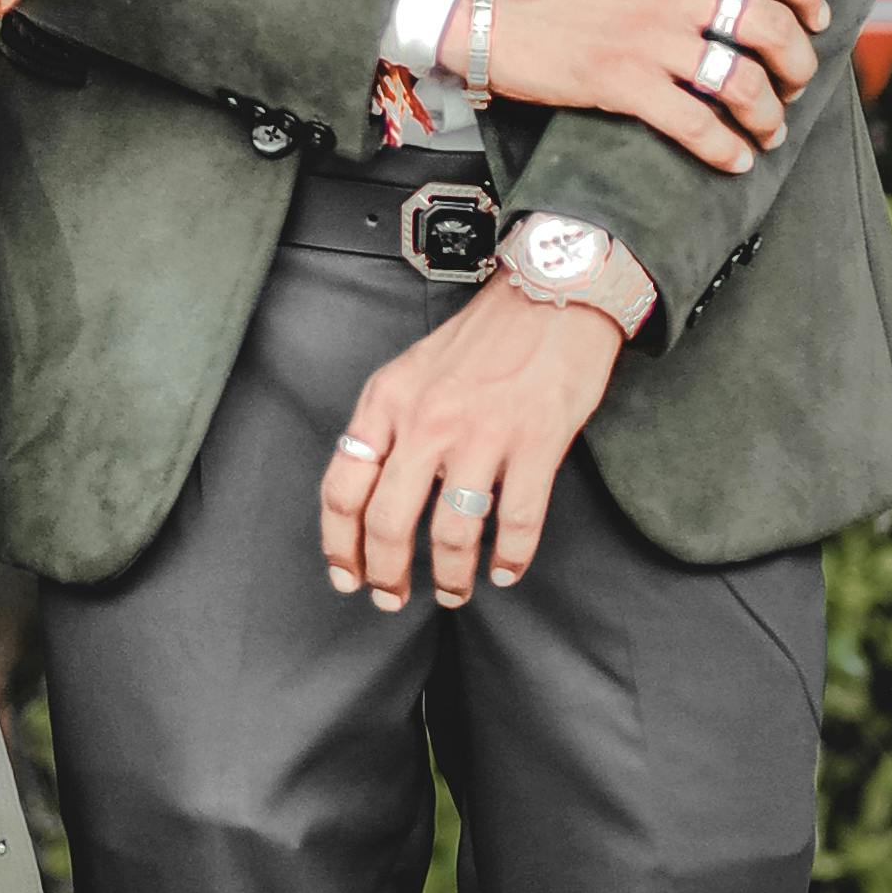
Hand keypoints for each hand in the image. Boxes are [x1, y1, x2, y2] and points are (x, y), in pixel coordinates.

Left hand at [319, 284, 615, 612]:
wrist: (552, 294)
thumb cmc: (482, 337)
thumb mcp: (411, 370)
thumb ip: (386, 424)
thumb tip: (367, 493)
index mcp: (388, 401)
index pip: (343, 487)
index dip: (339, 543)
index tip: (346, 575)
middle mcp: (428, 421)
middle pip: (389, 522)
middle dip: (386, 574)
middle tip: (391, 598)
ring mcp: (484, 433)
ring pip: (453, 532)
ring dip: (450, 577)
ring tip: (453, 594)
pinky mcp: (537, 442)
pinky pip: (518, 522)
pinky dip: (512, 558)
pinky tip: (506, 571)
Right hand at [483, 0, 828, 174]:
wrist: (488, 7)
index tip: (814, 18)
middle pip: (770, 26)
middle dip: (797, 64)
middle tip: (794, 86)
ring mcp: (650, 37)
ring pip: (743, 82)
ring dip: (767, 114)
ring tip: (768, 130)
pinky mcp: (624, 82)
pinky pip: (697, 124)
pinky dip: (726, 148)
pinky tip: (734, 160)